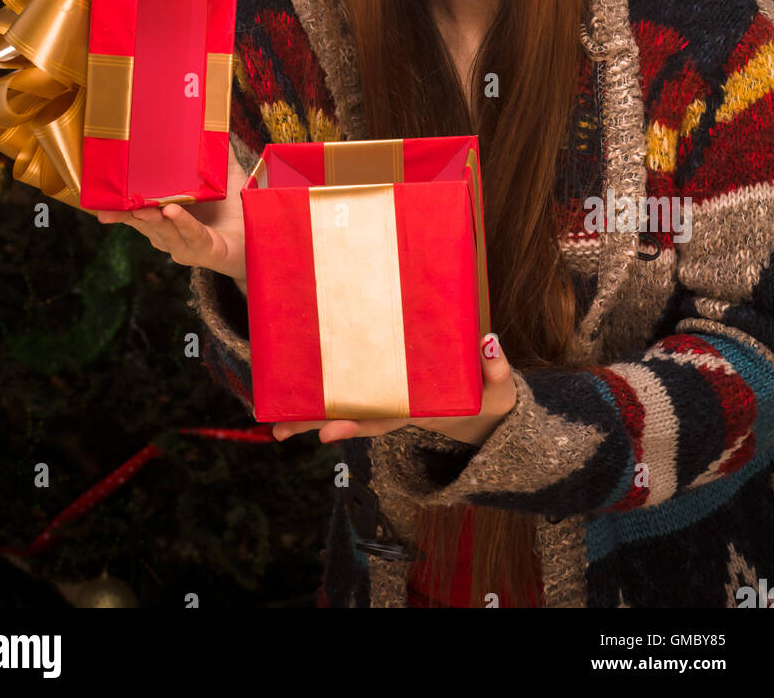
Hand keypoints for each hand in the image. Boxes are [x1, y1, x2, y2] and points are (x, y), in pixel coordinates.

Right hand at [96, 140, 247, 285]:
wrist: (262, 236)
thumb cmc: (238, 210)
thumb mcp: (224, 178)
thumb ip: (214, 154)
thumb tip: (206, 124)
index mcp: (167, 217)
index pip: (137, 212)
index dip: (117, 207)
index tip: (98, 199)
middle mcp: (171, 234)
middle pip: (143, 224)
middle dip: (125, 214)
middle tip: (108, 204)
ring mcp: (186, 244)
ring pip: (163, 231)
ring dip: (151, 218)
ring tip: (140, 205)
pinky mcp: (206, 250)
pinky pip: (191, 235)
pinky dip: (182, 223)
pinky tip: (172, 211)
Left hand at [273, 333, 516, 446]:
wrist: (484, 412)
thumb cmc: (489, 397)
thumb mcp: (498, 390)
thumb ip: (496, 370)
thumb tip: (489, 341)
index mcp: (420, 409)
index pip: (383, 417)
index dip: (356, 424)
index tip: (327, 432)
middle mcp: (396, 408)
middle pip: (352, 417)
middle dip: (316, 424)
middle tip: (279, 429)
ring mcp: (388, 399)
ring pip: (345, 406)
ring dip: (311, 413)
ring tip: (275, 420)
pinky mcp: (383, 386)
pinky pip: (351, 390)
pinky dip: (325, 393)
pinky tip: (297, 387)